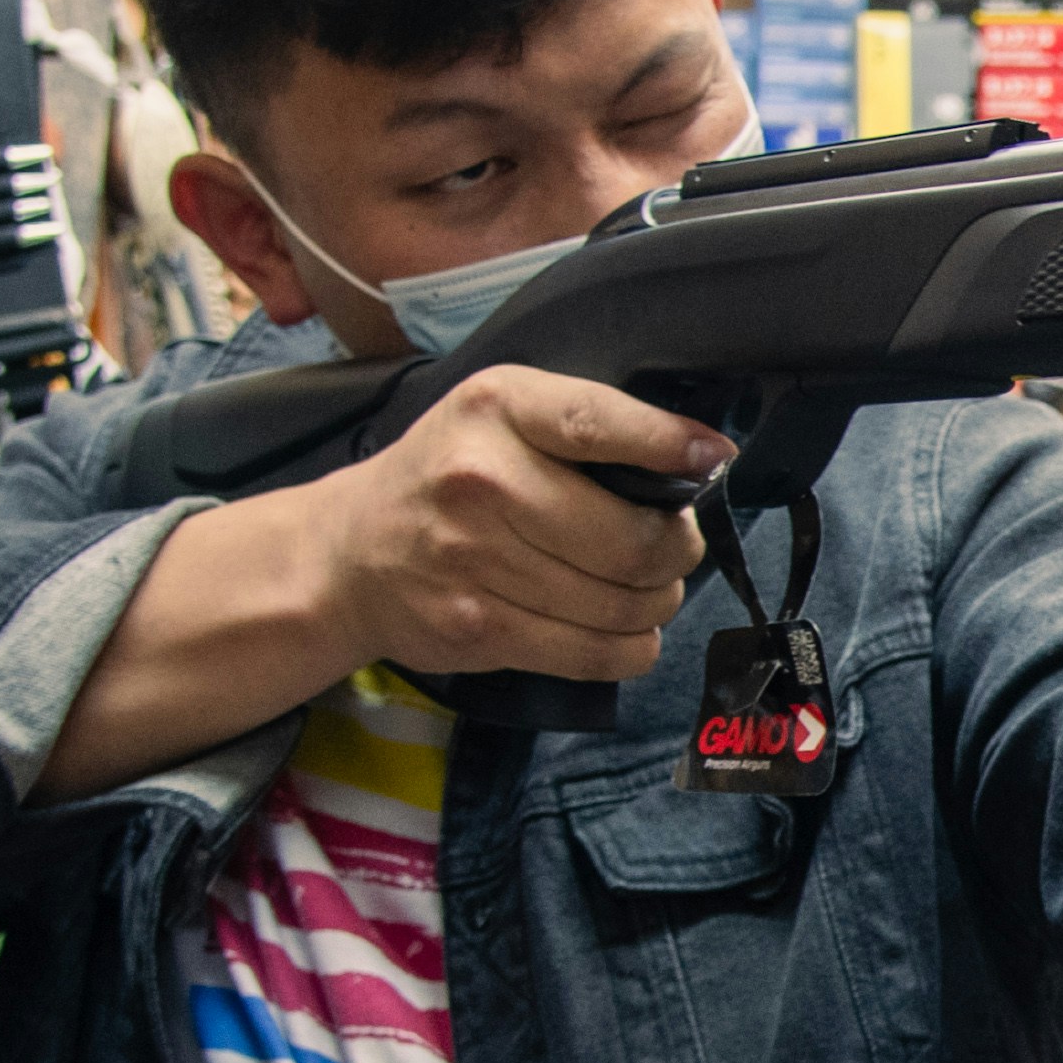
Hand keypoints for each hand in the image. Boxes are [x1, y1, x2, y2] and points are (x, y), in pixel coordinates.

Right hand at [312, 365, 722, 684]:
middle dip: (677, 550)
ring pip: (622, 603)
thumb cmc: (445, 475)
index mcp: (496, 410)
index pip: (598, 423)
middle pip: (631, 538)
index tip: (713, 460)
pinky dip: (633, 647)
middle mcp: (482, 481)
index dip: (669, 446)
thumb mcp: (501, 415)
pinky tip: (627, 630)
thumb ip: (587, 424)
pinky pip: (593, 652)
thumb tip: (702, 457)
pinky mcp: (479, 629)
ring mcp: (476, 562)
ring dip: (658, 602)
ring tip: (647, 588)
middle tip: (674, 547)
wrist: (349, 554)